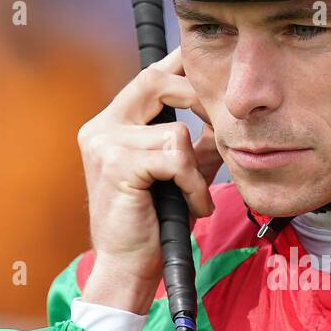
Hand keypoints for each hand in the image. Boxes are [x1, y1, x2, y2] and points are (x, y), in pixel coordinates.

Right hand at [76, 46, 221, 311]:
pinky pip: (174, 157)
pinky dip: (192, 184)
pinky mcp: (116, 164)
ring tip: (195, 197)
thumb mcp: (182, 174)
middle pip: (156, 81)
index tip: (212, 62)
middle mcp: (101, 128)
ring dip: (197, 169)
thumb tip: (229, 119)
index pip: (149, 76)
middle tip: (221, 129)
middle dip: (198, 98)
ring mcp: (104, 144)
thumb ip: (199, 144)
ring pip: (175, 131)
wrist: (128, 267)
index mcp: (112, 125)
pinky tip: (192, 206)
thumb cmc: (155, 223)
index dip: (181, 65)